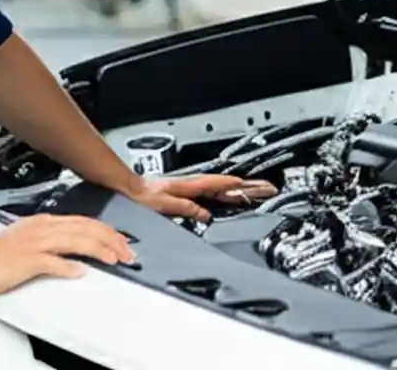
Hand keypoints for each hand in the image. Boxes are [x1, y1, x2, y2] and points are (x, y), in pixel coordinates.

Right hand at [0, 214, 134, 296]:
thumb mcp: (28, 239)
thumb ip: (52, 241)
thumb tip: (74, 250)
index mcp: (45, 222)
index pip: (84, 222)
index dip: (107, 231)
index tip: (121, 242)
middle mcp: (43, 229)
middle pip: (85, 228)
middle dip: (111, 239)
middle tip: (127, 251)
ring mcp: (36, 243)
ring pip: (75, 241)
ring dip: (98, 249)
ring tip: (114, 258)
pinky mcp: (27, 260)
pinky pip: (53, 262)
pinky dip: (68, 266)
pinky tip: (79, 271)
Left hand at [126, 175, 277, 220]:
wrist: (130, 191)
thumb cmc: (143, 196)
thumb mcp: (164, 204)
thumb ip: (185, 207)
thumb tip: (205, 214)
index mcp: (189, 186)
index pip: (217, 184)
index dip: (235, 185)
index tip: (253, 185)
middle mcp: (192, 185)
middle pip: (225, 185)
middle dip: (245, 186)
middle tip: (266, 189)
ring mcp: (191, 189)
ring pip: (220, 188)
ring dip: (238, 189)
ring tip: (256, 192)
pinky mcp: (187, 193)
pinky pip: (211, 192)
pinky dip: (225, 194)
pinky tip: (229, 198)